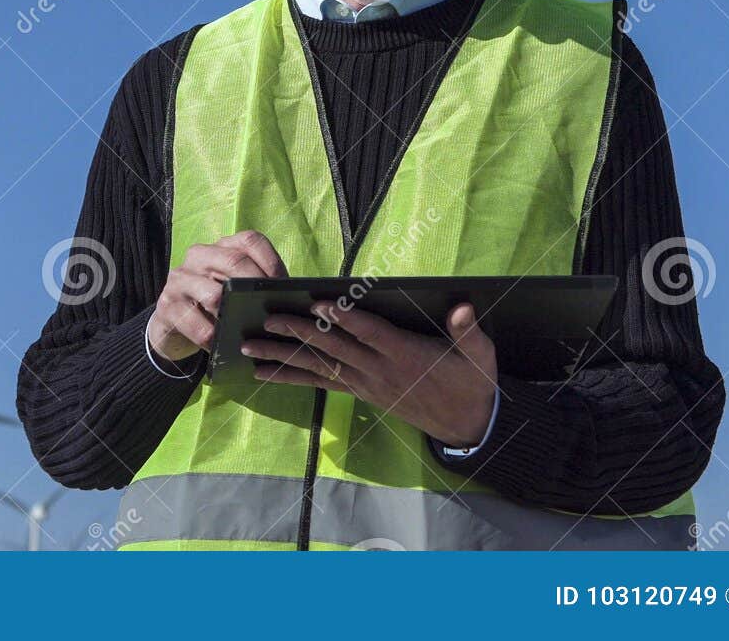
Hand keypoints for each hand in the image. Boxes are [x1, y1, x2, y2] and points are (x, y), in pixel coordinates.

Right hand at [146, 230, 286, 362]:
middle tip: (269, 310)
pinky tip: (220, 346)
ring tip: (244, 331)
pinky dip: (212, 337)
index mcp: (221, 248)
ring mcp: (180, 280)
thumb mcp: (233, 290)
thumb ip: (254, 287)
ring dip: (232, 316)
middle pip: (234, 261)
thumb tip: (289, 297)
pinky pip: (196, 324)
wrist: (171, 325)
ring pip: (213, 294)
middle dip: (256, 285)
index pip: (250, 240)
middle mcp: (199, 256)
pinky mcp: (167, 306)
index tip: (283, 285)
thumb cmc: (214, 306)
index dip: (271, 260)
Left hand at [241, 301, 497, 447]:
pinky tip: (263, 372)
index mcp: (405, 355)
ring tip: (249, 347)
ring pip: (318, 366)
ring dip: (282, 356)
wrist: (465, 424)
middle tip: (267, 318)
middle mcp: (379, 370)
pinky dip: (289, 376)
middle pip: (333, 348)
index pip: (370, 333)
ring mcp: (365, 383)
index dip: (345, 318)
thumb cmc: (471, 382)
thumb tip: (463, 307)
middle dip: (298, 332)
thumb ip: (468, 331)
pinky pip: (319, 383)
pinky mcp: (359, 391)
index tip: (320, 304)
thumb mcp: (479, 356)